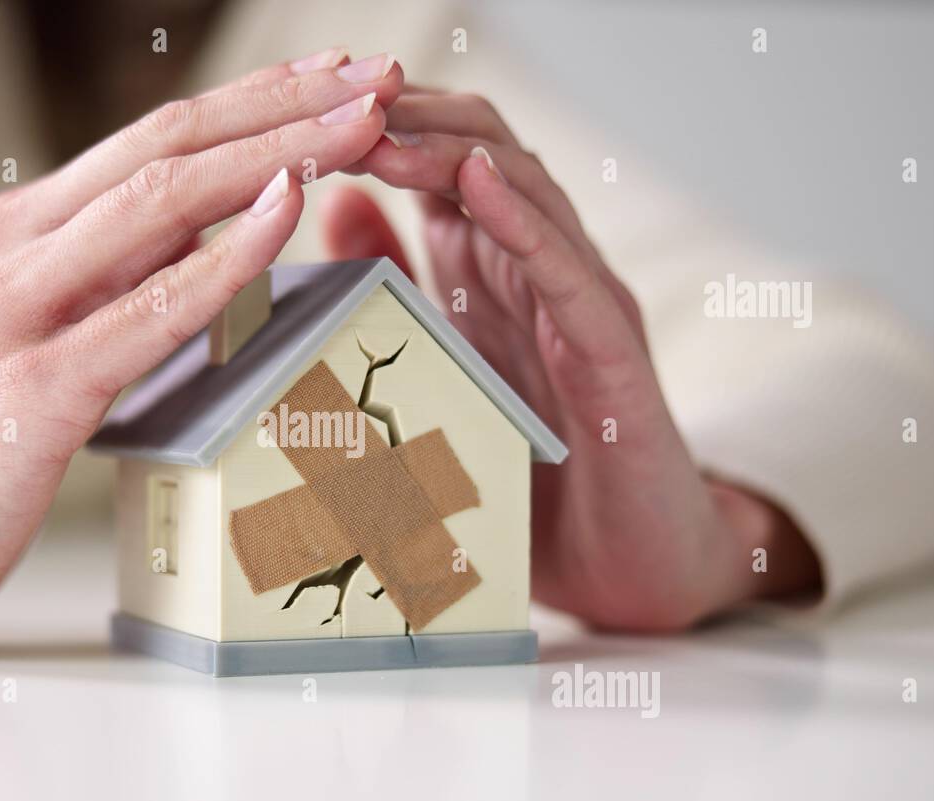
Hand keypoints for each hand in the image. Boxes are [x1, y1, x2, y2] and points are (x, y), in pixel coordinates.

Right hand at [0, 51, 404, 655]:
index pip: (153, 141)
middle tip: (377, 77)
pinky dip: (223, 256)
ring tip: (362, 123)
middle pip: (169, 146)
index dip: (252, 103)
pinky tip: (284, 210)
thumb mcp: (38, 338)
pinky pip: (147, 309)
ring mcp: (17, 310)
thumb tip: (203, 240)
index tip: (334, 79)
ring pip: (162, 202)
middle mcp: (13, 247)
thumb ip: (109, 284)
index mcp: (19, 232)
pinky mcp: (33, 388)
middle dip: (285, 104)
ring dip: (276, 153)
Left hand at [321, 89, 818, 629]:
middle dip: (406, 121)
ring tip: (384, 128)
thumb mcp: (445, 374)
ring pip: (524, 192)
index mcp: (491, 273)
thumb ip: (399, 290)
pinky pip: (567, 270)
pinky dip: (523, 222)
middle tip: (332, 103)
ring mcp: (580, 302)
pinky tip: (477, 184)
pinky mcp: (613, 350)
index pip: (436, 167)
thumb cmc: (536, 475)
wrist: (631, 564)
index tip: (302, 115)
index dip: (375, 130)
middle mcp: (538, 271)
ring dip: (451, 152)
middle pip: (477, 154)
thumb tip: (336, 203)